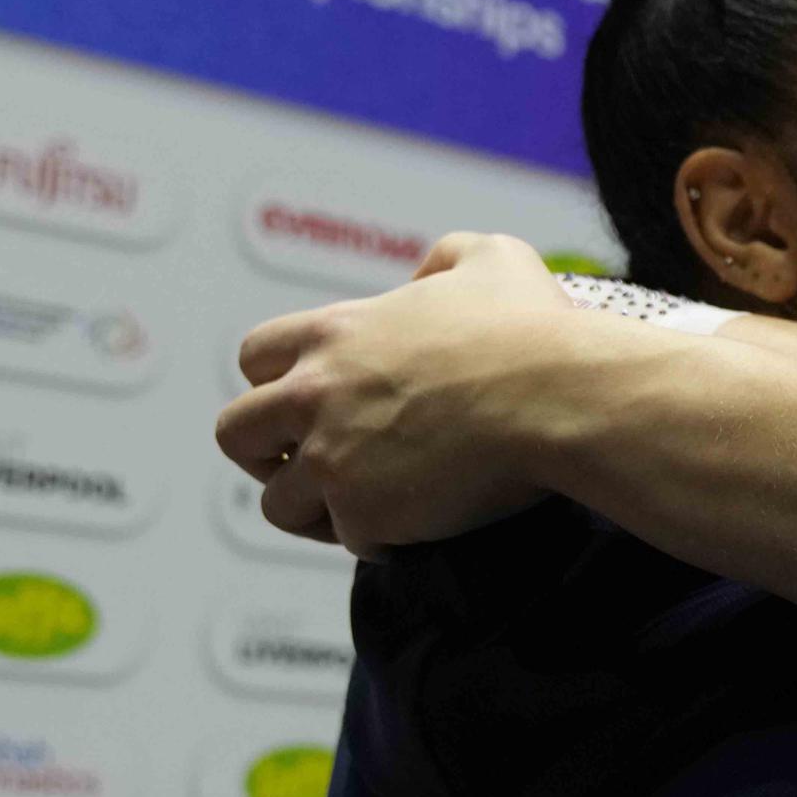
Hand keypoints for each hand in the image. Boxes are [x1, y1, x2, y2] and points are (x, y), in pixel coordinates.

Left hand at [217, 232, 577, 556]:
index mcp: (335, 333)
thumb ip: (445, 257)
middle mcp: (315, 395)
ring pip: (278, 503)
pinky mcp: (362, 513)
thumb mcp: (492, 258)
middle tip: (317, 464)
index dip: (279, 382)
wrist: (560, 398)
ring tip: (369, 508)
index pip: (254, 357)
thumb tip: (425, 277)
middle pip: (236, 433)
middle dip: (267, 453)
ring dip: (317, 508)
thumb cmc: (533, 329)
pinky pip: (350, 540)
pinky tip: (421, 525)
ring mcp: (332, 459)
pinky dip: (382, 539)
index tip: (317, 403)